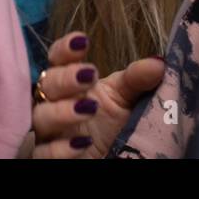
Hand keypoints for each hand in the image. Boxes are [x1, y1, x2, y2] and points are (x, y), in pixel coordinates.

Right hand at [31, 31, 165, 158]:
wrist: (115, 156)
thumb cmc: (114, 123)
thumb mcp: (127, 99)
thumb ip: (137, 80)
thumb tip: (158, 63)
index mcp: (70, 81)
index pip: (58, 58)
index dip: (65, 48)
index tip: (82, 41)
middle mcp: (54, 102)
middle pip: (46, 83)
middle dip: (65, 77)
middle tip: (90, 74)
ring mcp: (49, 131)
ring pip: (40, 116)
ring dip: (61, 111)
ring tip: (89, 108)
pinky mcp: (47, 156)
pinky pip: (43, 152)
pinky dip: (60, 148)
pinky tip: (83, 143)